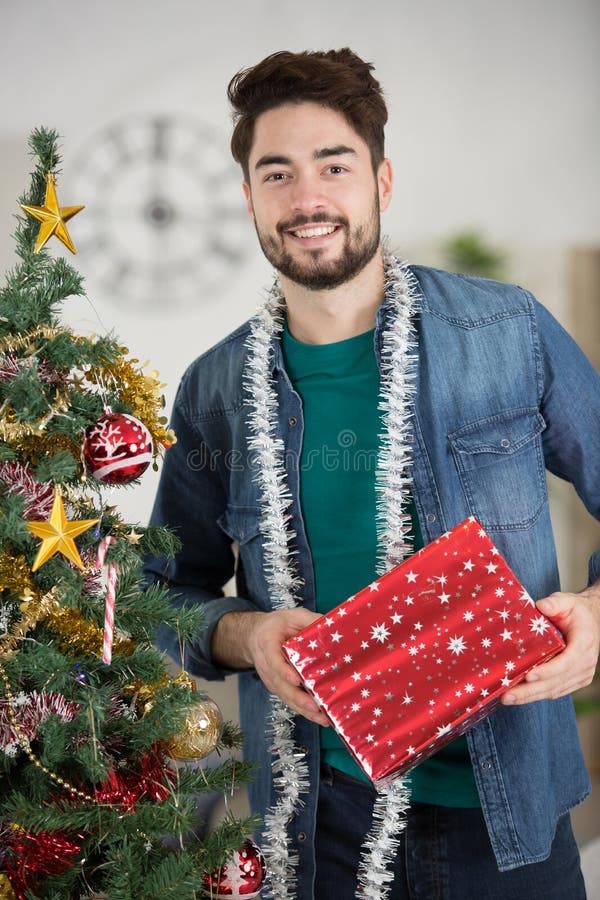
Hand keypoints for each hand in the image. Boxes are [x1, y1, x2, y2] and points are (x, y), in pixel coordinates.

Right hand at [246, 608, 329, 725]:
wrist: (256, 635)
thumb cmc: (277, 625)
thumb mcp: (293, 615)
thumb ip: (310, 620)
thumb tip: (333, 626)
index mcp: (267, 642)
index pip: (273, 659)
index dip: (284, 671)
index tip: (296, 680)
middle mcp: (266, 664)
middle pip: (280, 685)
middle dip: (298, 699)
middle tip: (315, 707)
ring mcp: (271, 678)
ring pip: (285, 696)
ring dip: (303, 709)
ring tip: (322, 718)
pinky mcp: (277, 686)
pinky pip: (289, 699)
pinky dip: (303, 710)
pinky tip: (319, 716)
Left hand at [501, 584, 599, 705]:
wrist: (591, 621)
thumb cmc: (576, 611)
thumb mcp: (567, 601)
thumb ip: (555, 603)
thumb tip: (541, 606)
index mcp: (584, 644)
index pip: (566, 663)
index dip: (547, 671)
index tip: (528, 676)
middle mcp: (585, 664)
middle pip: (556, 682)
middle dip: (530, 691)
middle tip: (507, 696)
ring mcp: (581, 675)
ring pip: (554, 690)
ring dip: (530, 696)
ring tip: (507, 698)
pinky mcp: (574, 681)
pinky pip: (555, 691)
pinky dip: (537, 694)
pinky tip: (519, 696)